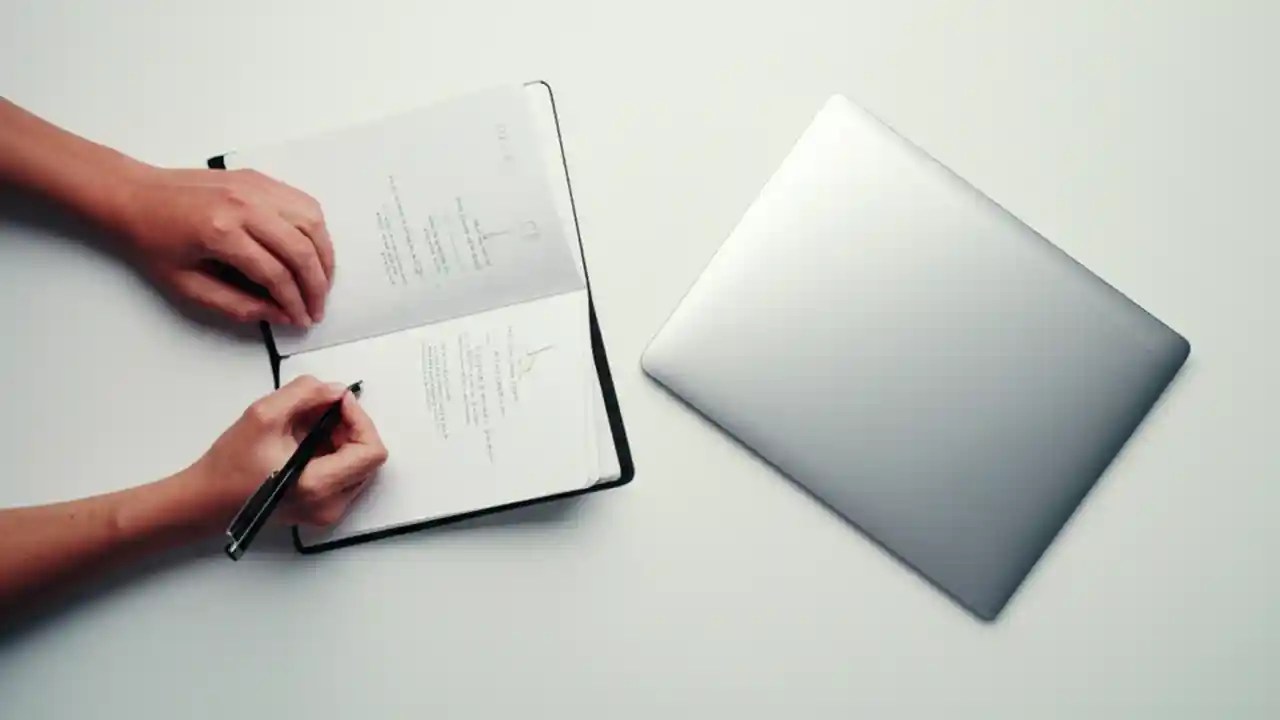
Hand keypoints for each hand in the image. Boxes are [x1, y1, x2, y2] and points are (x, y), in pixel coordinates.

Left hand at [113, 167, 334, 326]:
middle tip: (317, 307)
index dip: (293, 303)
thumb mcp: (187, 286)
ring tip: (322, 282)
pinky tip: (313, 250)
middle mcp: (244, 204)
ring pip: (311, 223)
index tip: (300, 320)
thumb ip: (236, 305)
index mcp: (220, 232)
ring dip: (324, 256)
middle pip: (300, 249)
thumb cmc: (152, 240)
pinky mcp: (259, 179)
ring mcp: (255, 187)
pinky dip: (315, 230)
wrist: (134, 196)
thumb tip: (278, 314)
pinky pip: (303, 203)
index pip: (275, 274)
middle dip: (316, 285)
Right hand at [184, 376, 387, 528]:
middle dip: (349, 426)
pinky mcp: (321, 509)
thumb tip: (337, 390)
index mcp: (318, 486)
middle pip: (367, 457)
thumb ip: (306, 394)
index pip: (371, 451)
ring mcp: (327, 511)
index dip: (360, 419)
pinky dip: (332, 452)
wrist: (207, 500)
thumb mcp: (264, 415)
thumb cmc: (230, 464)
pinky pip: (343, 475)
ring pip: (357, 464)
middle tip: (320, 409)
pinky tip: (304, 441)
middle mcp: (330, 505)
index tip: (337, 401)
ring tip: (307, 424)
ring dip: (340, 438)